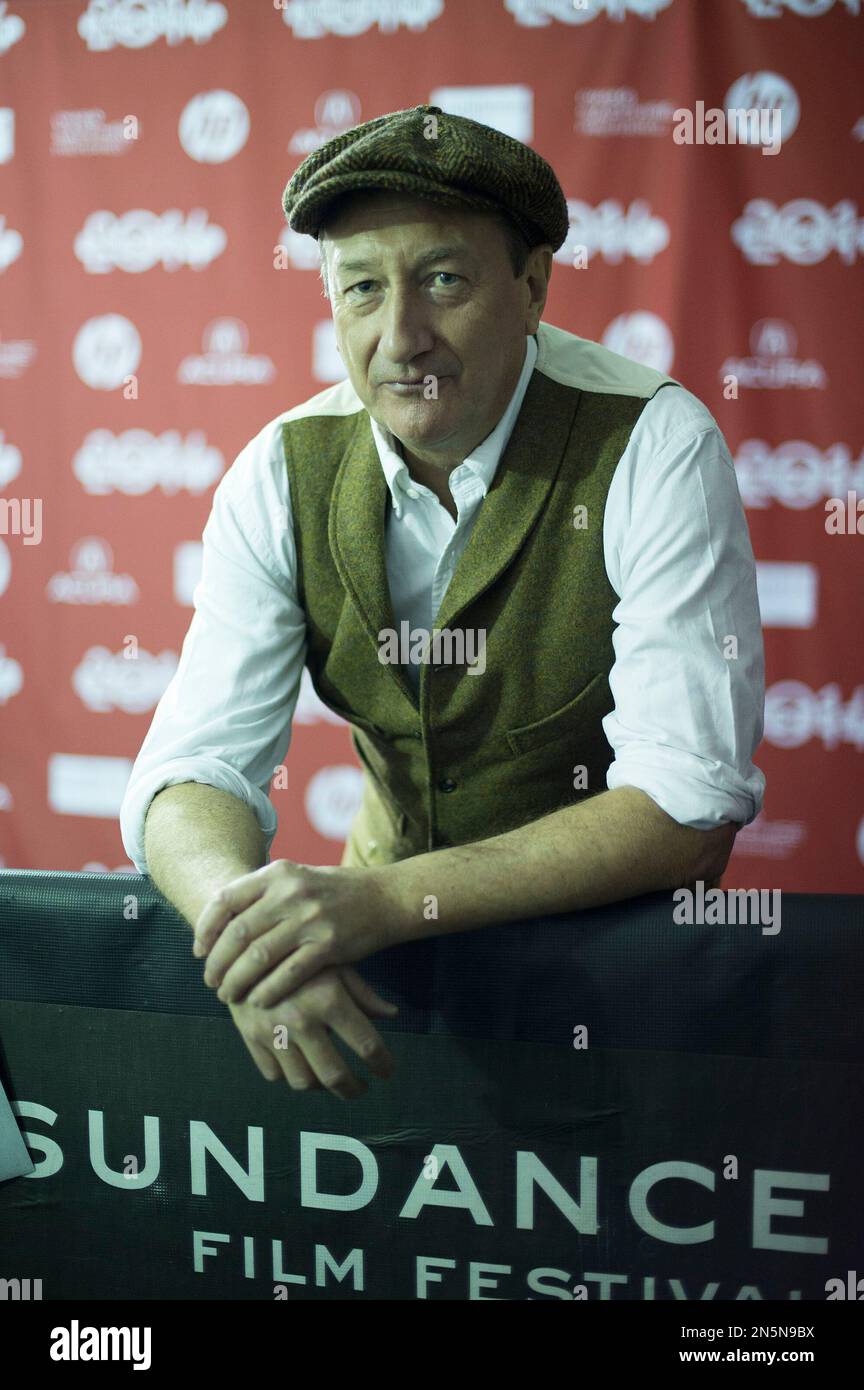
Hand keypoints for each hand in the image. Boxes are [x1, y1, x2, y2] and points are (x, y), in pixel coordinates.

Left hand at [193, 859, 399, 1005]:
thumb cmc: (334, 892)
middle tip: (210, 982)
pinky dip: (268, 990)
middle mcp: (291, 893)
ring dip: (237, 981)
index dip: (205, 928)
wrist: (384, 897)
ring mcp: (311, 918)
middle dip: (218, 962)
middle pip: (238, 932)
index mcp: (278, 873)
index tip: (199, 951)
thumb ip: (261, 896)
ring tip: (228, 995)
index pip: (226, 900)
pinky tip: (258, 1001)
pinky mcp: (330, 944)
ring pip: (258, 956)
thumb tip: (217, 925)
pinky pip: (289, 973)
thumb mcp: (296, 880)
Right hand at [227, 964, 397, 1099]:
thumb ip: (363, 993)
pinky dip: (289, 1075)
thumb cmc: (298, 948)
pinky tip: (301, 1065)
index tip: (386, 1071)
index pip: (366, 1045)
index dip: (382, 1064)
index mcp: (329, 1000)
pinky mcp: (250, 1037)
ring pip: (302, 1081)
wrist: (246, 942)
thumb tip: (391, 1014)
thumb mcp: (335, 962)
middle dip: (353, 1089)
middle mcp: (301, 1020)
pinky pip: (273, 1072)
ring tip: (331, 1078)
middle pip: (334, 1075)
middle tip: (362, 1088)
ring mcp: (273, 1031)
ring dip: (321, 1086)